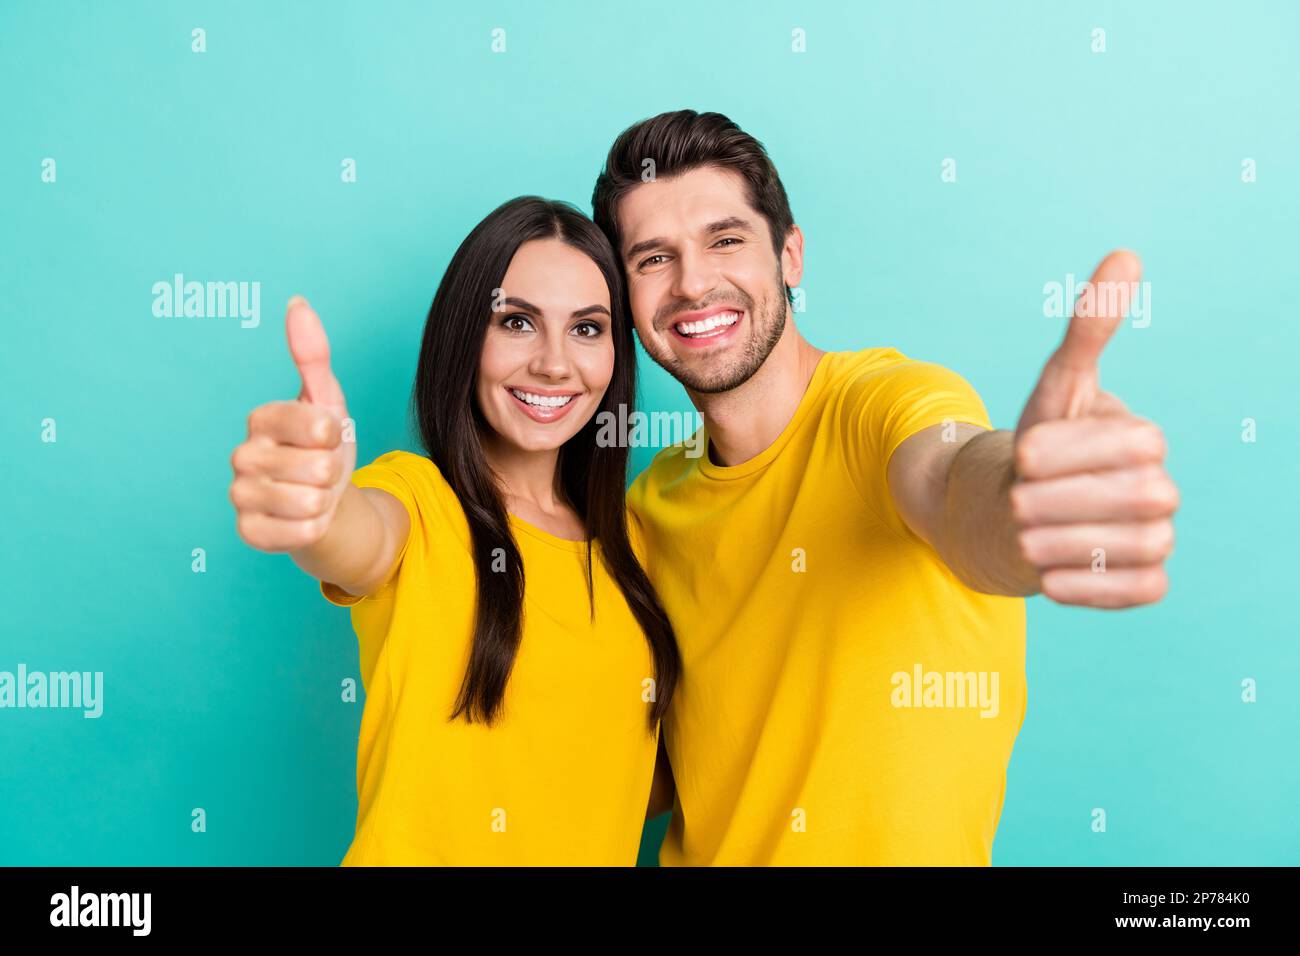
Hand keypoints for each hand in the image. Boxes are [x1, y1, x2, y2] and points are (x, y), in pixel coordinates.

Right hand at [229, 296, 357, 552]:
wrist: (324, 500)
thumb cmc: (323, 447)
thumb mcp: (327, 400)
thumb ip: (312, 355)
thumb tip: (297, 303)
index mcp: (261, 418)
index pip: (317, 426)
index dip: (334, 436)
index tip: (326, 437)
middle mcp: (243, 455)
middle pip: (319, 468)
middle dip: (332, 473)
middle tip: (320, 471)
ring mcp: (240, 495)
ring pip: (309, 502)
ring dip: (324, 501)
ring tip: (314, 493)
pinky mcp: (248, 532)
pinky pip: (298, 533)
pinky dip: (313, 528)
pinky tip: (305, 518)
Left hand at [1010, 250, 1178, 607]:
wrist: (1013, 514)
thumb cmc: (1036, 450)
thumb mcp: (1051, 390)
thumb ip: (1086, 332)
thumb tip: (1124, 255)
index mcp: (1143, 441)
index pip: (1136, 444)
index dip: (1073, 451)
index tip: (1023, 455)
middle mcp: (1160, 490)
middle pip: (1142, 498)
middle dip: (1066, 500)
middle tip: (1016, 499)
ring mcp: (1158, 540)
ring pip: (1139, 547)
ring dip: (1069, 542)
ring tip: (1023, 533)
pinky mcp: (1145, 584)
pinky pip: (1137, 593)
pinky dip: (1089, 586)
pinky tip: (1045, 573)